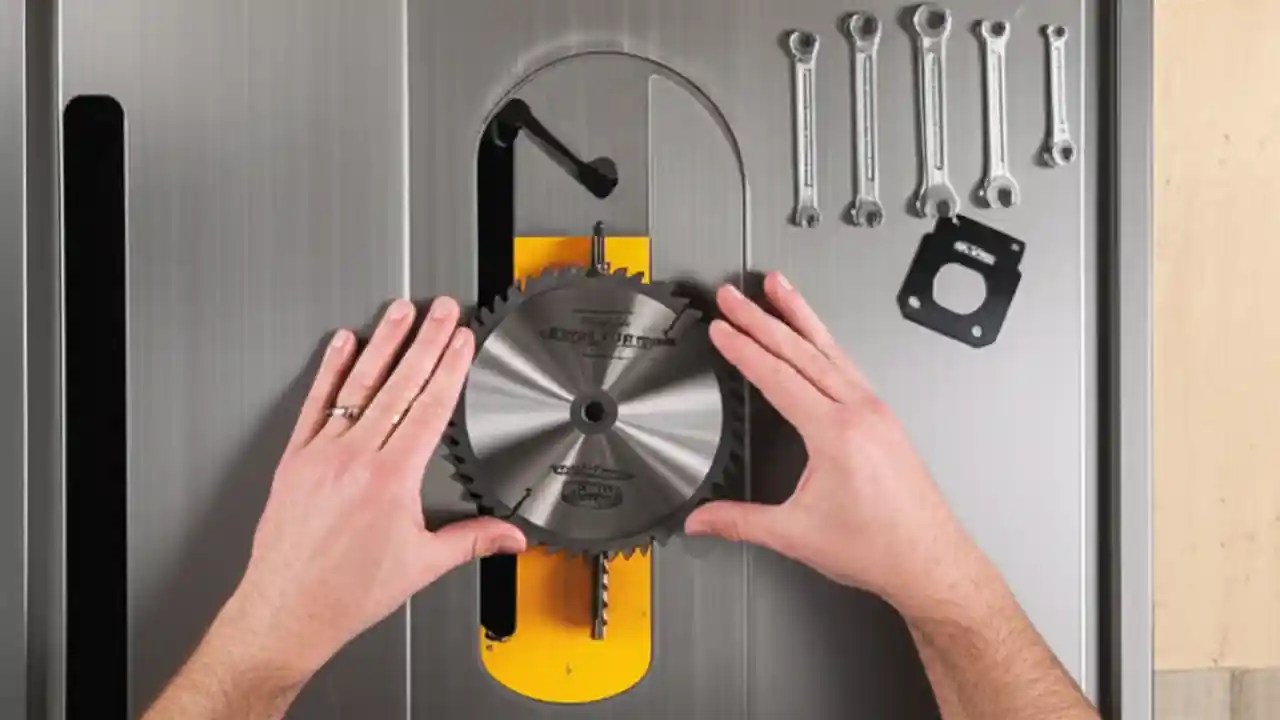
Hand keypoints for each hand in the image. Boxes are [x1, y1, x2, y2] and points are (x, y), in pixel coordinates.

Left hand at [214, 297, 524, 682]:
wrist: (287, 610)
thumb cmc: (347, 593)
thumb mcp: (422, 565)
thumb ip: (472, 540)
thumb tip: (512, 537)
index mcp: (392, 480)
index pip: (429, 408)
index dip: (449, 367)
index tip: (461, 339)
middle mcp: (355, 460)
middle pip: (399, 386)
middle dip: (424, 341)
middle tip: (440, 308)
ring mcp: (321, 455)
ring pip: (358, 386)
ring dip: (382, 344)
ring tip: (398, 312)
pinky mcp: (294, 460)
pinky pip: (316, 405)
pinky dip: (330, 372)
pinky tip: (342, 345)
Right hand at [685, 273, 984, 618]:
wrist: (929, 560)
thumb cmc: (878, 546)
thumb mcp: (796, 533)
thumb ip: (740, 522)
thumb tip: (701, 519)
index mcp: (835, 433)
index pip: (778, 376)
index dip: (744, 349)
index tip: (721, 327)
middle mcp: (860, 412)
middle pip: (802, 350)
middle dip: (762, 317)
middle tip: (734, 294)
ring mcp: (876, 411)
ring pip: (830, 349)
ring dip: (799, 315)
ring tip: (777, 287)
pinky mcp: (884, 418)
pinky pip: (848, 365)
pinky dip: (824, 341)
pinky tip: (813, 336)